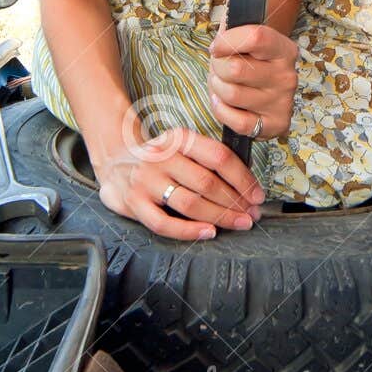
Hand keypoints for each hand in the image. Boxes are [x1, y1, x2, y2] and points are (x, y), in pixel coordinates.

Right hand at [94, 123, 264, 241]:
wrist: (113, 159)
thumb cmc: (158, 157)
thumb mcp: (181, 145)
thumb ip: (207, 158)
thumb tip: (247, 182)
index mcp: (179, 138)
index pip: (219, 157)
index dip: (243, 178)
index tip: (257, 195)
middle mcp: (161, 156)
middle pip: (207, 182)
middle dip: (236, 202)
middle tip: (252, 214)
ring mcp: (146, 180)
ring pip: (190, 203)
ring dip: (220, 217)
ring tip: (238, 223)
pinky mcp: (134, 202)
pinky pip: (164, 223)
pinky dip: (189, 231)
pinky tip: (208, 232)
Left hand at [208, 23, 298, 139]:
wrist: (267, 91)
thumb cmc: (249, 61)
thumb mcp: (243, 41)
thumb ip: (231, 29)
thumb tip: (223, 21)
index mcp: (284, 49)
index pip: (255, 36)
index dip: (227, 40)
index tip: (216, 47)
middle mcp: (287, 75)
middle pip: (235, 69)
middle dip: (217, 67)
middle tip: (218, 68)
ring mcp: (283, 102)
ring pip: (232, 94)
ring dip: (217, 88)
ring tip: (221, 85)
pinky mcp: (276, 124)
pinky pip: (237, 121)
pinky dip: (222, 111)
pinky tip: (222, 102)